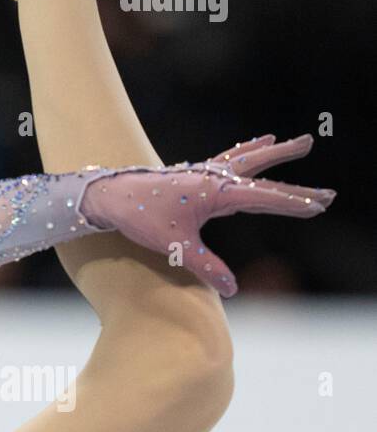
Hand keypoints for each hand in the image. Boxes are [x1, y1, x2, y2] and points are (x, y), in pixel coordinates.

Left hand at [78, 135, 334, 296]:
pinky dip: (242, 152)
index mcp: (214, 192)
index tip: (319, 205)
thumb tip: (231, 289)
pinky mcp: (191, 175)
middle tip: (321, 173)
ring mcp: (201, 173)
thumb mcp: (174, 245)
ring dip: (267, 152)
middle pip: (259, 172)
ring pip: (242, 159)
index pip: (263, 197)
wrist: (109, 196)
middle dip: (290, 175)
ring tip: (289, 141)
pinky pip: (225, 160)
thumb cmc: (140, 217)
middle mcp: (211, 177)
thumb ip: (205, 266)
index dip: (292, 202)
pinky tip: (253, 144)